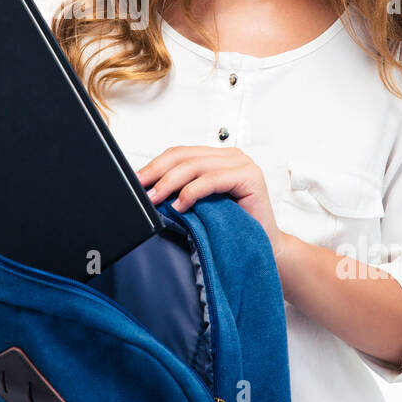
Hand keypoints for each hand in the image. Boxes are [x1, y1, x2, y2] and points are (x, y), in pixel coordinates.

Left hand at [135, 146, 285, 257]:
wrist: (263, 247)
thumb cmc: (233, 227)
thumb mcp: (200, 204)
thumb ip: (182, 190)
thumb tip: (150, 189)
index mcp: (218, 158)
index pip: (181, 153)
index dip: (156, 164)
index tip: (138, 180)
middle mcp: (231, 156)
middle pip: (185, 156)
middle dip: (159, 172)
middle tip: (143, 190)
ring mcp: (242, 164)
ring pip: (196, 166)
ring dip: (171, 182)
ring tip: (156, 198)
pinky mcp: (250, 177)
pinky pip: (212, 179)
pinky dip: (192, 192)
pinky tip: (180, 205)